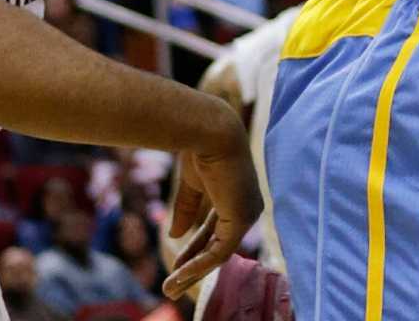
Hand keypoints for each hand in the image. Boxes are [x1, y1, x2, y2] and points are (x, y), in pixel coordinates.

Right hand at [163, 126, 262, 300]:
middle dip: (193, 265)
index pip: (215, 230)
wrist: (210, 131)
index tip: (176, 264)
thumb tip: (175, 236)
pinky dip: (198, 265)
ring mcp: (248, 215)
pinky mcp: (242, 221)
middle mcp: (248, 207)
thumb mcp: (193, 185)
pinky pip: (219, 252)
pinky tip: (179, 274)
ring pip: (218, 253)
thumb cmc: (201, 149)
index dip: (194, 247)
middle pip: (217, 245)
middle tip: (172, 285)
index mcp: (237, 195)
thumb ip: (187, 209)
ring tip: (170, 287)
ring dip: (192, 272)